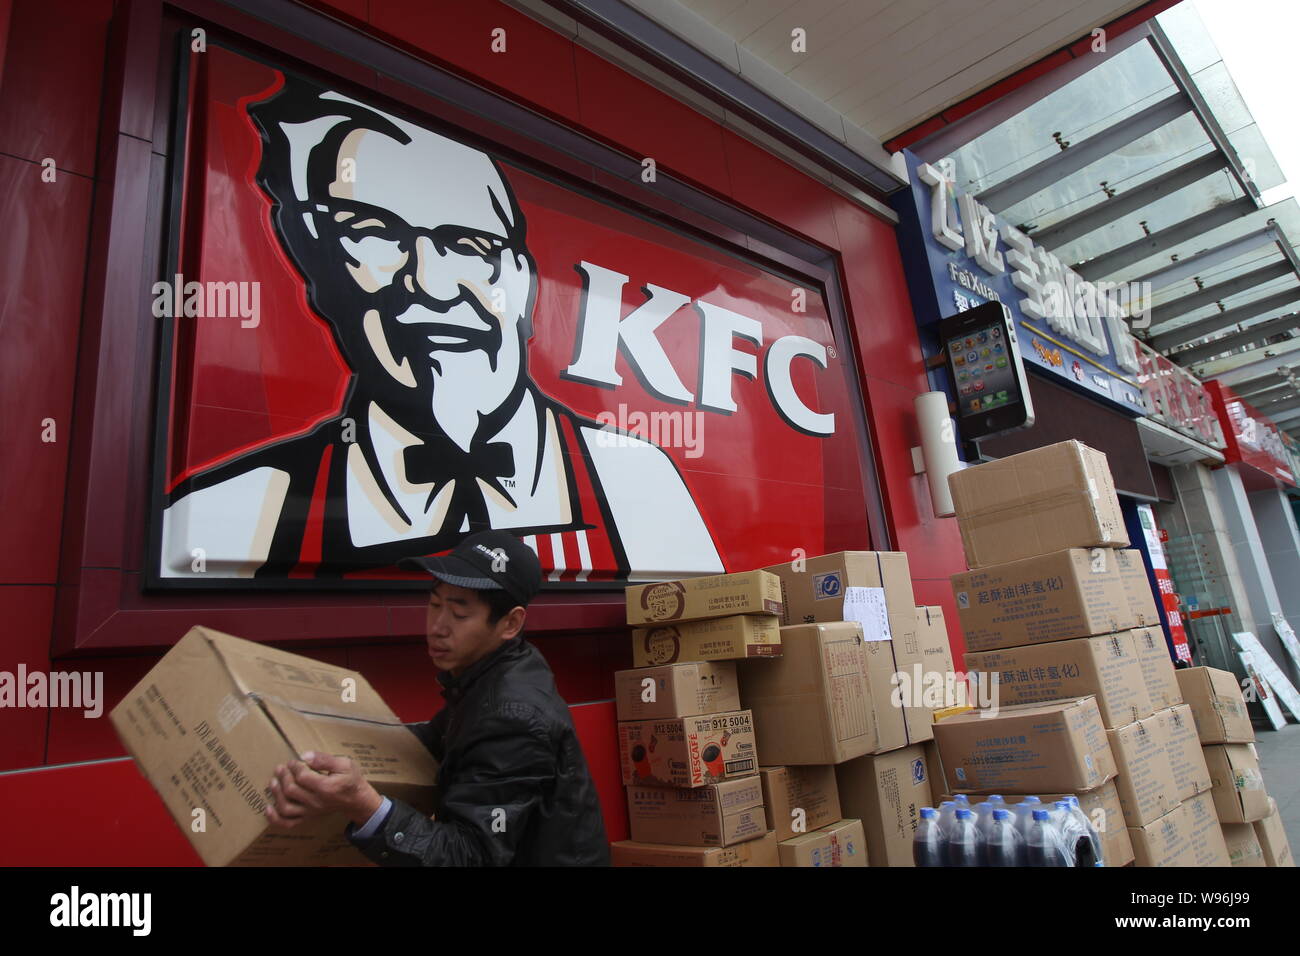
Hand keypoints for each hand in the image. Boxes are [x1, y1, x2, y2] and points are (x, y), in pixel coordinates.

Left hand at [264, 751, 383, 829]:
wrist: (356, 800)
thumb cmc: (351, 780)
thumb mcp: (345, 764)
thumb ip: (325, 759)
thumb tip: (305, 756)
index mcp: (326, 788)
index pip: (302, 777)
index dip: (294, 767)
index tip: (293, 761)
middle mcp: (316, 802)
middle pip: (291, 791)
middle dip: (283, 776)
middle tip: (281, 767)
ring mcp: (311, 812)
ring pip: (286, 807)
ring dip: (276, 794)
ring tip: (273, 781)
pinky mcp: (307, 818)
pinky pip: (288, 823)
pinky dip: (275, 818)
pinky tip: (268, 808)